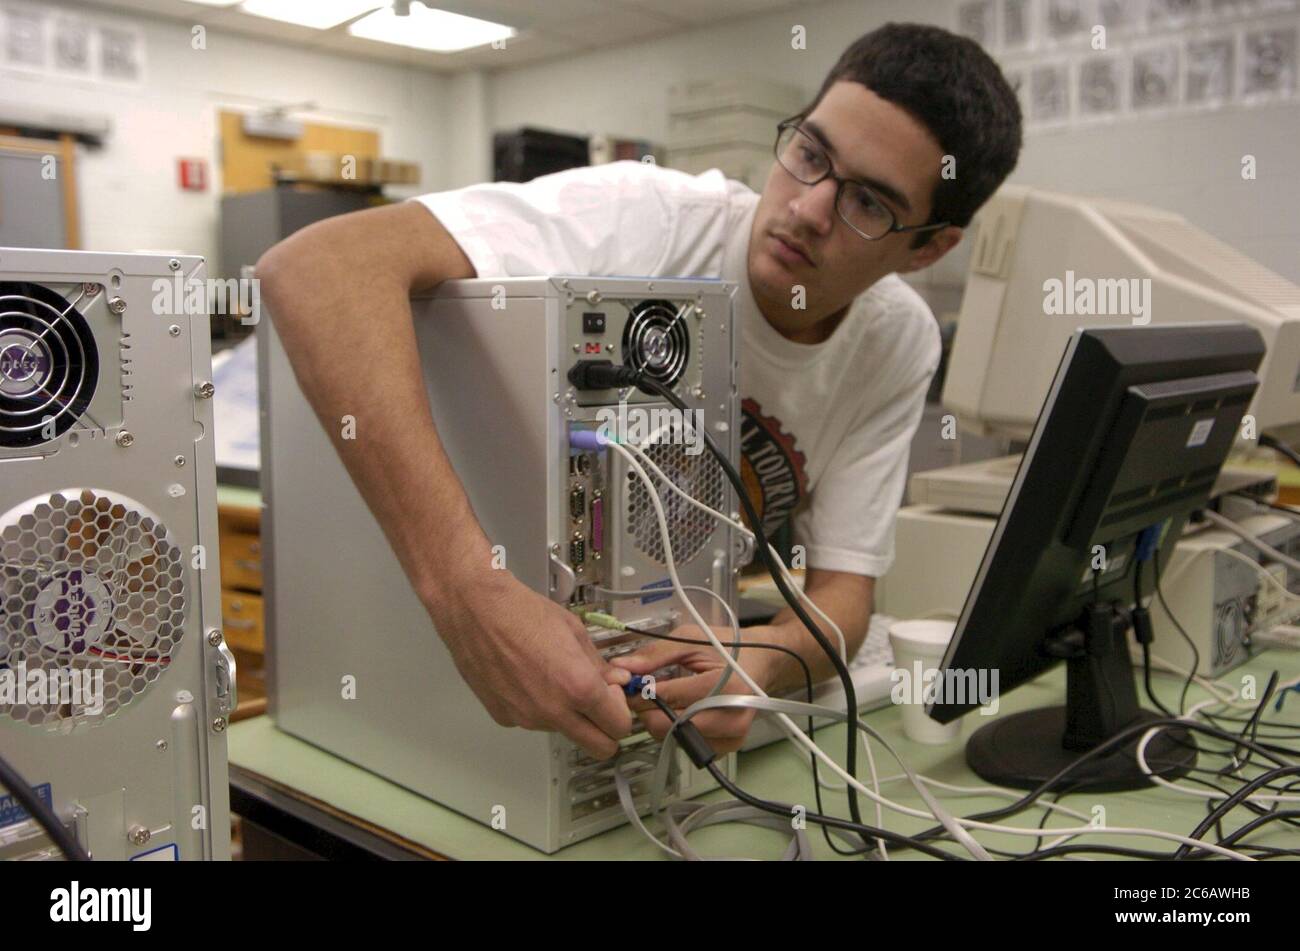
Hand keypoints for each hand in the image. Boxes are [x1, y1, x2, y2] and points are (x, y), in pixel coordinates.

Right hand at [426, 572, 632, 759]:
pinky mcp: (504, 717)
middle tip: (595, 702)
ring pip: (564, 732)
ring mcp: (527, 719)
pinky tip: (525, 678)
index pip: (619, 728)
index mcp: (579, 688)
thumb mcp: (574, 631)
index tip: (611, 694)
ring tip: (550, 676)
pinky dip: (536, 708)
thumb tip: (618, 681)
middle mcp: (554, 712)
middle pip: (599, 747)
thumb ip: (599, 665)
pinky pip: (532, 722)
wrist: (475, 610)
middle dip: (605, 729)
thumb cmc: (524, 612)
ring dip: (567, 715)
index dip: (620, 711)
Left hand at [609, 624, 780, 753]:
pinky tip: (684, 710)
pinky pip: (686, 744)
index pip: (667, 699)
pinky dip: (677, 729)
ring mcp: (732, 737)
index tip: (628, 683)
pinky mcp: (728, 748)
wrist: (761, 663)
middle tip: (645, 691)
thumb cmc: (727, 647)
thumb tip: (620, 669)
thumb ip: (655, 654)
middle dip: (649, 708)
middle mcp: (733, 718)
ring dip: (662, 719)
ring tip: (670, 697)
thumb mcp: (692, 639)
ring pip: (673, 738)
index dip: (640, 691)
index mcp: (727, 687)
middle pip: (667, 726)